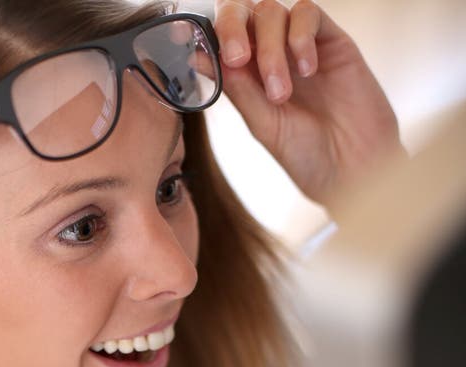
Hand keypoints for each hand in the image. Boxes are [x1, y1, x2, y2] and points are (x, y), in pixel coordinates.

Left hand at [211, 0, 408, 214]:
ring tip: (282, 93)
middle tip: (237, 59)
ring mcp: (300, 46)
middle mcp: (271, 56)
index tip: (190, 44)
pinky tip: (308, 70)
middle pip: (241, 13)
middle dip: (232, 27)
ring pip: (271, 12)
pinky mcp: (331, 40)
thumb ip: (238, 89)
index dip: (206, 34)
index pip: (219, 40)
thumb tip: (200, 55)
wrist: (356, 170)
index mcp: (248, 78)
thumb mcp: (265, 126)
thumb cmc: (309, 156)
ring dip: (270, 49)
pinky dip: (301, 36)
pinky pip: (308, 13)